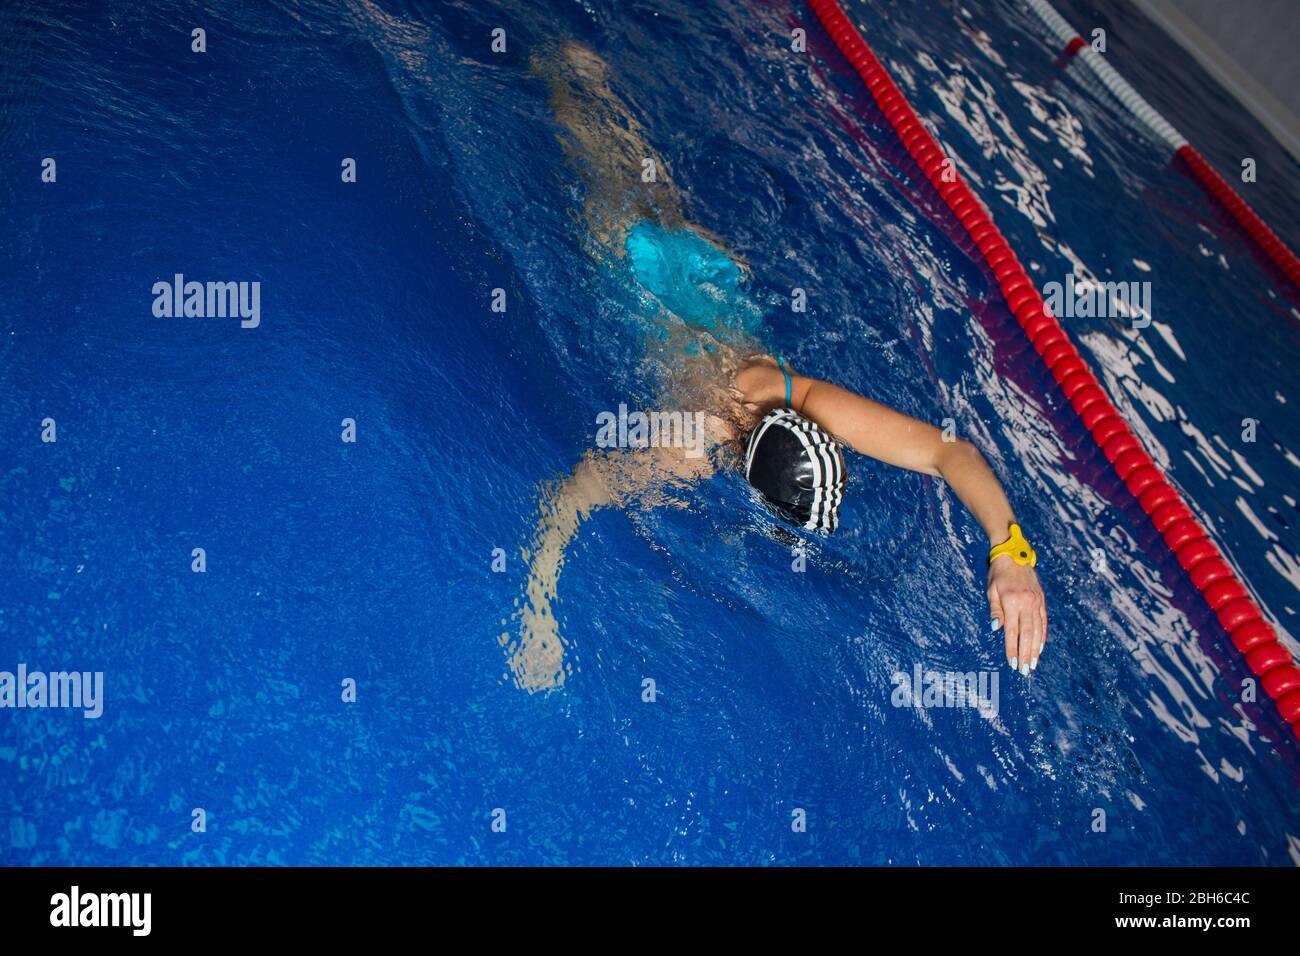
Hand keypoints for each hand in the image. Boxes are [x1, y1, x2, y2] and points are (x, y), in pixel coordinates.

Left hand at [987, 557, 1046, 675]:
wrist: (1014, 555)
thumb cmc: (998, 574)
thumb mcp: (991, 590)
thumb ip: (995, 610)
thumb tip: (996, 628)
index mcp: (1012, 601)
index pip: (1012, 632)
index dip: (1012, 649)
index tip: (1012, 663)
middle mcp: (1027, 603)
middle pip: (1027, 634)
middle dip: (1026, 654)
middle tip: (1024, 670)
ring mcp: (1036, 602)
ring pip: (1037, 630)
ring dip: (1035, 649)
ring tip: (1033, 663)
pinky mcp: (1042, 600)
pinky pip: (1043, 621)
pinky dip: (1042, 636)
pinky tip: (1040, 647)